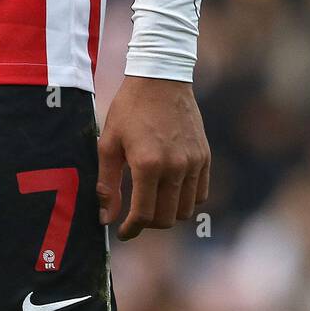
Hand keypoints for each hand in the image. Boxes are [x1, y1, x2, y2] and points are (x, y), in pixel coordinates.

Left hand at [96, 76, 209, 239]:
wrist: (160, 78)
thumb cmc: (129, 109)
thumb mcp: (109, 143)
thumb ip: (107, 183)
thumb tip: (105, 217)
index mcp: (148, 164)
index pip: (144, 215)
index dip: (131, 229)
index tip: (122, 232)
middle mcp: (175, 167)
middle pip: (166, 218)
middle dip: (148, 223)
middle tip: (134, 216)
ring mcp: (194, 163)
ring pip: (185, 210)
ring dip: (168, 213)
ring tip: (152, 202)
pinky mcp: (204, 157)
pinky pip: (199, 194)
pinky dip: (185, 200)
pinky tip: (170, 190)